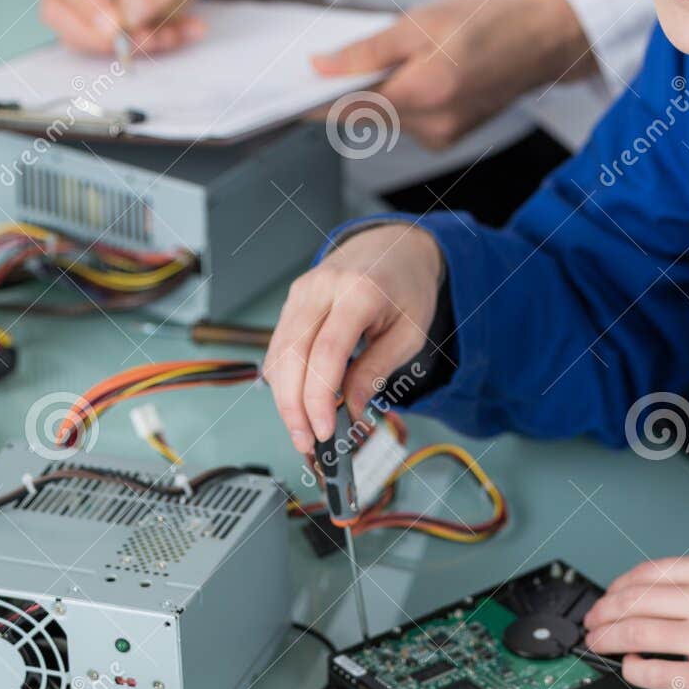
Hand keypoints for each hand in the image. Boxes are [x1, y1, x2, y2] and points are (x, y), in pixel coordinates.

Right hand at [37, 0, 240, 54]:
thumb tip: (127, 15)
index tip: (117, 25)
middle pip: (56, 10)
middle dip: (102, 35)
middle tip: (150, 38)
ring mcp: (75, 2)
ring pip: (79, 37)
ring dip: (130, 44)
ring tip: (176, 32)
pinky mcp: (91, 28)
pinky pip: (104, 50)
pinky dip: (143, 48)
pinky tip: (177, 34)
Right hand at [263, 222, 444, 449]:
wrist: (395, 246)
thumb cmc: (407, 287)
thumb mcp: (410, 334)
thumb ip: (376, 371)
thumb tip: (348, 411)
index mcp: (359, 291)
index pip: (327, 352)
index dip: (319, 398)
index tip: (323, 432)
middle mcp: (323, 287)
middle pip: (292, 355)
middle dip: (293, 407)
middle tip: (307, 442)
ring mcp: (302, 290)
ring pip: (278, 353)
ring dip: (285, 398)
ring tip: (304, 430)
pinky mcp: (293, 299)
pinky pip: (279, 345)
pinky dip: (284, 378)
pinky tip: (299, 401)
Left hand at [311, 0, 593, 148]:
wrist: (545, 41)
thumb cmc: (491, 22)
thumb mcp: (421, 22)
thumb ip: (367, 49)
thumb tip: (321, 67)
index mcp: (422, 94)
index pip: (347, 109)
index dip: (310, 103)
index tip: (282, 95)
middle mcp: (431, 125)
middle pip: (365, 115)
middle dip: (346, 90)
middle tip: (334, 59)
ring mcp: (443, 135)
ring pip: (386, 117)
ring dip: (376, 91)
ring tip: (394, 55)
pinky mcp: (451, 134)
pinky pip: (408, 119)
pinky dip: (401, 97)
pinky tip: (415, 70)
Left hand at [582, 554, 688, 688]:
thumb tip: (651, 596)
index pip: (649, 573)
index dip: (618, 587)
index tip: (606, 596)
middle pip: (636, 601)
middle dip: (605, 612)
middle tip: (593, 622)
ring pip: (639, 634)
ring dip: (610, 639)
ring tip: (599, 644)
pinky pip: (660, 672)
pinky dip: (635, 669)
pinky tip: (629, 667)